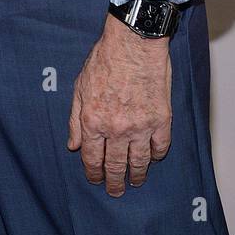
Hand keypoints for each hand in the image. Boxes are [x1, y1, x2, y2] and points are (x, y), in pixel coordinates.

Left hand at [67, 12, 171, 195]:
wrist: (134, 42)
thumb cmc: (104, 60)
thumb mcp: (79, 88)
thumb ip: (75, 120)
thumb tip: (74, 145)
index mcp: (93, 121)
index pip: (92, 158)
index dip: (93, 173)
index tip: (95, 180)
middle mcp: (116, 129)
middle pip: (115, 166)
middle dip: (114, 182)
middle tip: (115, 191)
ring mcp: (140, 126)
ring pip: (138, 162)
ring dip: (136, 175)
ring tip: (135, 181)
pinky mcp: (161, 120)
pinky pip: (159, 147)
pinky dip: (156, 156)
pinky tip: (152, 158)